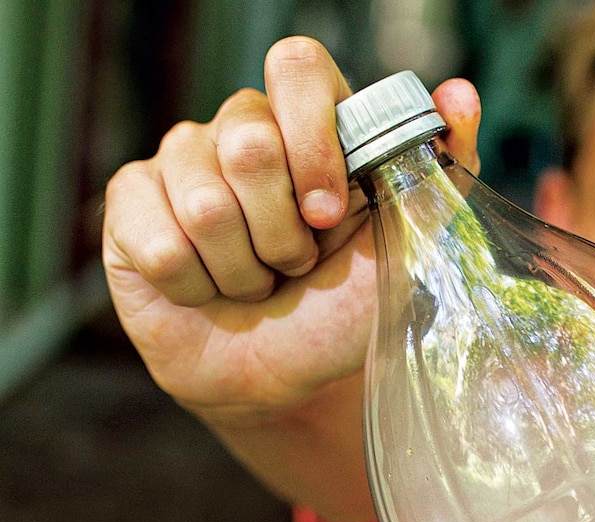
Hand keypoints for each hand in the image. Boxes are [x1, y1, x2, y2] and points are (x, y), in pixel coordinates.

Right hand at [102, 37, 481, 420]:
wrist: (283, 379)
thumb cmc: (342, 313)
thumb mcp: (406, 252)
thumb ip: (438, 176)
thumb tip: (460, 96)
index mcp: (310, 126)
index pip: (297, 66)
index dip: (312, 141)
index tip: (329, 215)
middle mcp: (242, 130)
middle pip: (248, 142)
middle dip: (282, 234)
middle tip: (295, 267)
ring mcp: (181, 162)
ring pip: (203, 204)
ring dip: (243, 270)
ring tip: (256, 284)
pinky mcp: (131, 204)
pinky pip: (160, 244)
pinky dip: (196, 288)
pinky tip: (207, 292)